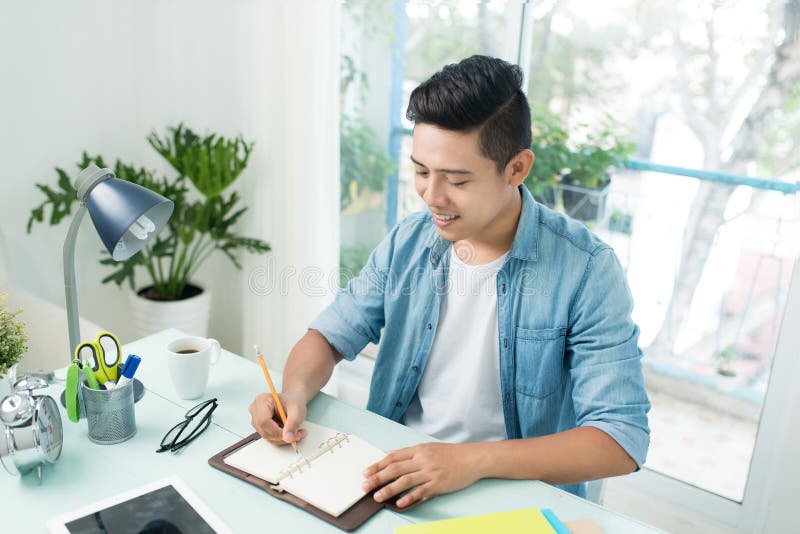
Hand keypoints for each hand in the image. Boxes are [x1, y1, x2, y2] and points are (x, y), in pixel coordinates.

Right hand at [248, 391, 307, 446]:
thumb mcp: (297, 410)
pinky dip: (281, 438)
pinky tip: (290, 432)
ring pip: (267, 436)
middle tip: (297, 434)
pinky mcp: (260, 427)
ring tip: (297, 432)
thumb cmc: (293, 401)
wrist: (293, 401)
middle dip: (282, 436)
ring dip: (283, 438)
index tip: (289, 435)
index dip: (276, 431)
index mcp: (262, 401)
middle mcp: (256, 410)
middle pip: (264, 431)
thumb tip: (287, 437)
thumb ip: (293, 423)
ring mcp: (256, 419)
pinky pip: (269, 438)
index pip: (263, 421)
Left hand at [361, 442, 482, 507]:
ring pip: (405, 481)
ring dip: (389, 489)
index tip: (366, 472)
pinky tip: (399, 502)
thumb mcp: (428, 447)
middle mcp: (422, 460)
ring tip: (377, 496)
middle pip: (395, 469)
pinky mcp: (438, 484)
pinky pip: (421, 491)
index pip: (393, 457)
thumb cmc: (450, 454)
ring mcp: (430, 472)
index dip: (377, 465)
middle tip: (364, 485)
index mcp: (418, 450)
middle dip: (377, 477)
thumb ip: (409, 452)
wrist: (472, 458)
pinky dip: (409, 497)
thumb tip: (390, 454)